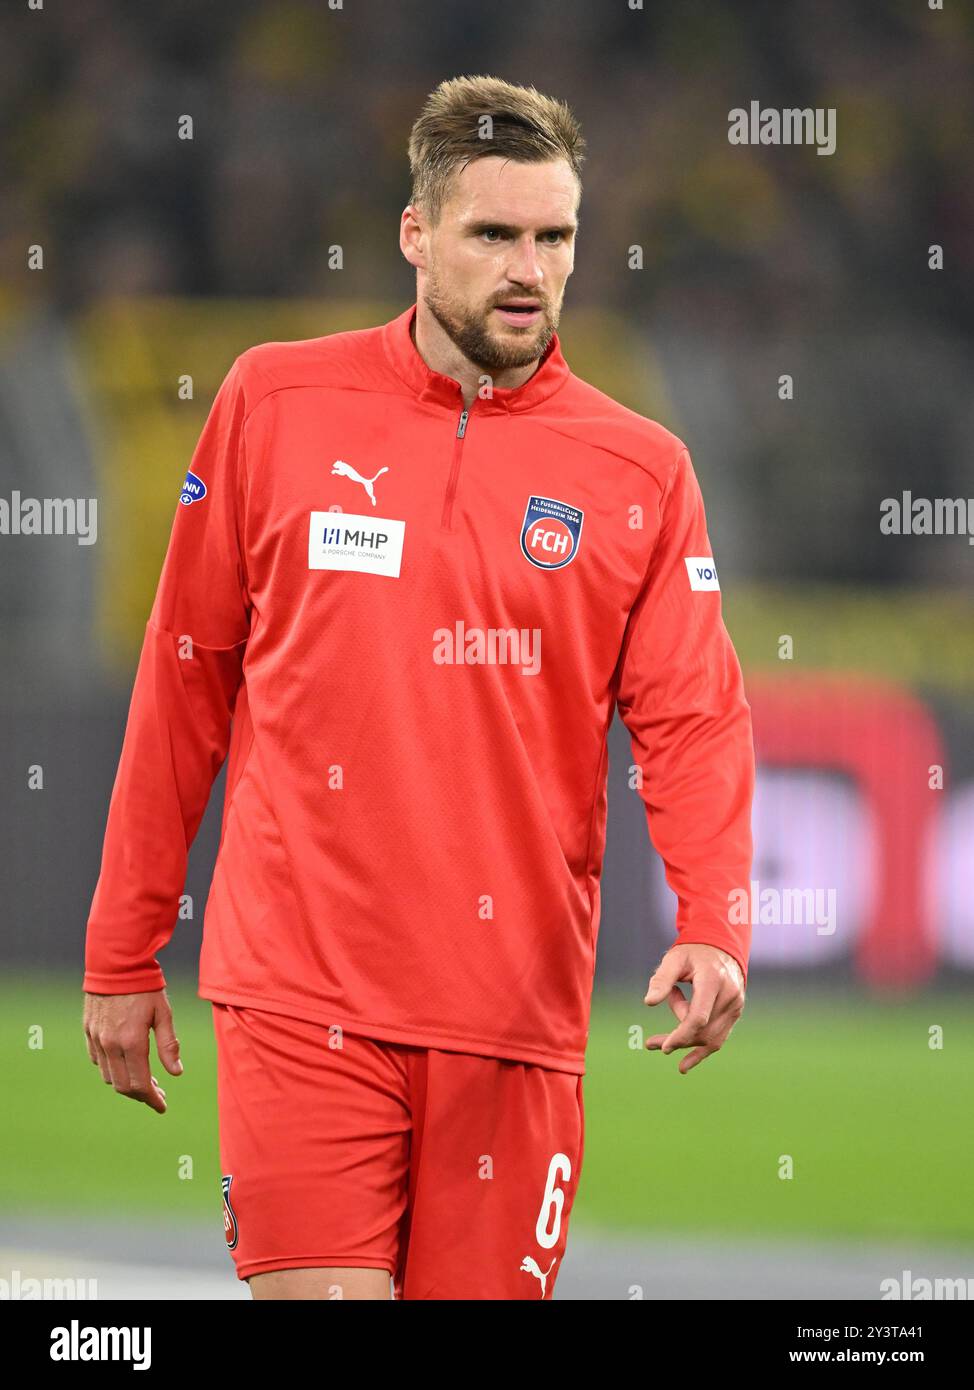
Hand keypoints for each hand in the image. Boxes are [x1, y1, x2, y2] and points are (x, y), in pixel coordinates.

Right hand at [83, 989, 182, 1112]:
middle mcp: (111, 1045)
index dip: (152, 1099)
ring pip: (108, 1076)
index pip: (141, 1084)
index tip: (162, 1106)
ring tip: (145, 1080)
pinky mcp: (89, 1031)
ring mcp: (97, 1039)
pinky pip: (97, 1060)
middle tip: (158, 1094)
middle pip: (123, 1086)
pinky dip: (111, 1069)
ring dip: (126, 1084)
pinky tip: (125, 1064)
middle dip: (141, 1095)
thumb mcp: (164, 1014)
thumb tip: (176, 1073)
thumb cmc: (145, 986)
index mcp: (132, 1042)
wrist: (117, 963)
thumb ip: (169, 1045)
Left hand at [643, 943, 744, 1073]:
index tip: (664, 1047)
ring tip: (659, 1044)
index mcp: (713, 980)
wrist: (721, 948)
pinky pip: (719, 1037)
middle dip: (677, 1038)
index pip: (699, 1016)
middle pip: (702, 1029)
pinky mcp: (735, 1013)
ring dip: (685, 1042)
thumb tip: (649, 1002)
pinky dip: (702, 1051)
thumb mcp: (674, 959)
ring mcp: (735, 1005)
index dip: (681, 1034)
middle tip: (650, 1044)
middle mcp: (729, 995)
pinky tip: (685, 1064)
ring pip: (710, 1036)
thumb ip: (661, 979)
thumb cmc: (693, 953)